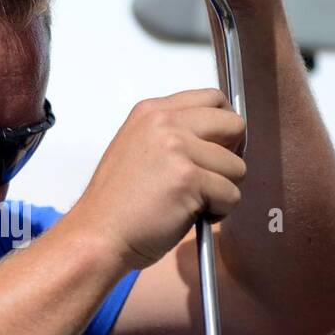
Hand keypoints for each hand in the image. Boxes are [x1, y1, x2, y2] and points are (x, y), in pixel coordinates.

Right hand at [68, 90, 245, 269]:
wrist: (98, 235)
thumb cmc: (118, 204)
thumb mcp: (138, 148)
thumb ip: (172, 135)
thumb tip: (219, 141)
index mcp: (152, 112)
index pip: (212, 99)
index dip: (224, 126)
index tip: (217, 149)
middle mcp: (165, 122)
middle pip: (234, 124)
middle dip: (233, 155)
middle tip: (212, 178)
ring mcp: (177, 148)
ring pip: (237, 166)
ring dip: (224, 190)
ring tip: (194, 203)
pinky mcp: (189, 179)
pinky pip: (231, 194)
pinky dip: (219, 211)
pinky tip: (189, 215)